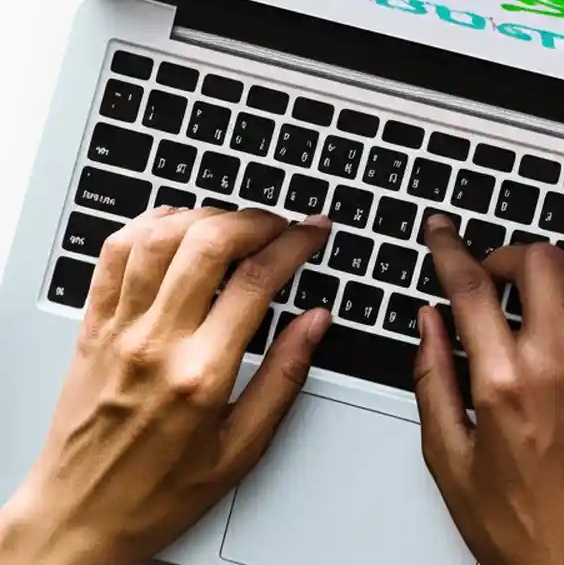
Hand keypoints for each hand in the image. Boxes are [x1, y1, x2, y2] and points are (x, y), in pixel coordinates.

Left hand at [0, 207, 332, 564]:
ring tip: (234, 224)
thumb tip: (315, 324)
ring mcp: (117, 330)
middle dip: (255, 220)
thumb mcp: (241, 449)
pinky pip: (114, 254)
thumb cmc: (157, 493)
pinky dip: (148, 225)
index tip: (313, 232)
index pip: (257, 281)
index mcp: (201, 375)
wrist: (78, 516)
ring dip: (205, 216)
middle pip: (208, 243)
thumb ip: (284, 377)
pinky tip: (175, 227)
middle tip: (280, 225)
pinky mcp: (91, 327)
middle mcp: (156, 343)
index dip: (295, 243)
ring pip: (159, 236)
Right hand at [415, 216, 563, 564]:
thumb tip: (429, 322)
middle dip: (509, 253)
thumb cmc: (516, 525)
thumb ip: (433, 379)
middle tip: (495, 271)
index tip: (441, 233)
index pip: (471, 287)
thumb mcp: (448, 458)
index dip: (450, 247)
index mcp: (502, 384)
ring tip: (546, 281)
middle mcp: (559, 368)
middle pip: (540, 263)